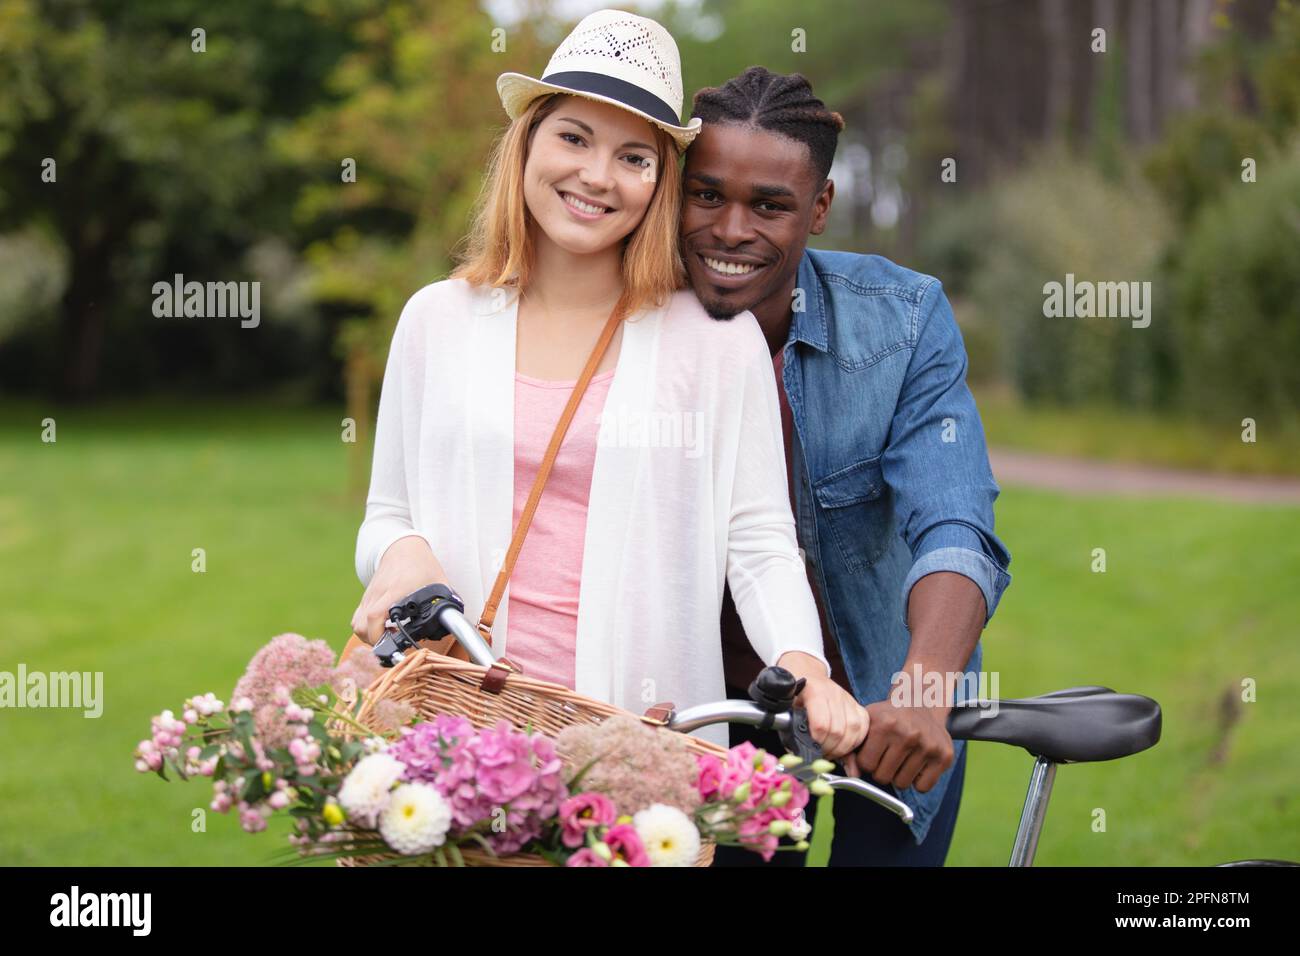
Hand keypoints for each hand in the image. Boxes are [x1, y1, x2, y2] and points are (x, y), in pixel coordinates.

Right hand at [350, 535, 446, 645]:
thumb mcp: (438, 583)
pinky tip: (381, 628)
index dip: (379, 635)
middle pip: (361, 625)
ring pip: (357, 624)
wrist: (404, 547)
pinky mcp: (367, 597)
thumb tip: (453, 623)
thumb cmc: (422, 564)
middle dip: (374, 641)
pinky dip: (365, 627)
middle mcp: (379, 594)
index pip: (376, 615)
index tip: (392, 643)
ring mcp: (370, 595)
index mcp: (396, 590)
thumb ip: (445, 603)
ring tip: (386, 637)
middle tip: (392, 642)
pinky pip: (357, 617)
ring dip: (368, 636)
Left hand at [775, 652, 869, 769]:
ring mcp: (846, 697)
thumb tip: (799, 753)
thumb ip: (791, 728)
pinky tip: (846, 745)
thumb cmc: (793, 692)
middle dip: (830, 749)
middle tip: (822, 754)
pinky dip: (857, 740)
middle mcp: (833, 693)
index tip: (812, 749)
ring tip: (833, 751)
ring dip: (844, 747)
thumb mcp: (786, 707)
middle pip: (839, 731)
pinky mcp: (855, 703)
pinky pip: (864, 725)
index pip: (822, 725)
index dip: (818, 742)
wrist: (804, 670)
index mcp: (813, 691)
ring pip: (855, 729)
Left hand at [852, 699, 954, 791]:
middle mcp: (908, 734)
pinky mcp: (944, 756)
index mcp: (885, 724)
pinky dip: (918, 781)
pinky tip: (917, 763)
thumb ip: (853, 746)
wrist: (921, 701)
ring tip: (903, 756)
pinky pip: (922, 787)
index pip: (865, 765)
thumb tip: (852, 775)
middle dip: (882, 769)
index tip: (874, 750)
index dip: (867, 760)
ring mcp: (928, 745)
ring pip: (902, 784)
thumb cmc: (889, 716)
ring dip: (899, 775)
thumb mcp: (868, 721)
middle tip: (889, 753)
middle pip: (882, 777)